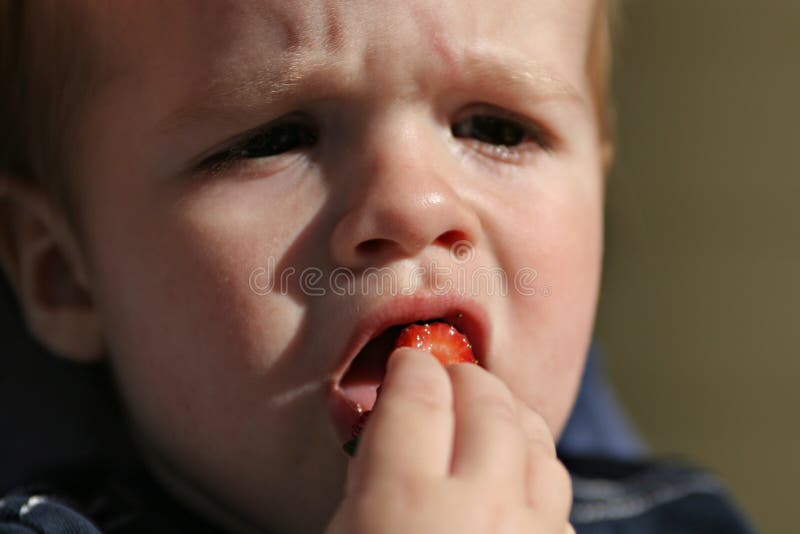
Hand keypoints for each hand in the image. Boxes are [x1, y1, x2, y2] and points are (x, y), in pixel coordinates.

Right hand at [325, 348, 574, 533]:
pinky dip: (533, 475)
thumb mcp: (341, 530)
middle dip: (462, 377)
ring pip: (537, 440)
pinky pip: (557, 494)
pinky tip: (509, 486)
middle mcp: (479, 508)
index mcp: (404, 500)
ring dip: (508, 420)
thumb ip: (366, 472)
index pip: (417, 392)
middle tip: (442, 380)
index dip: (411, 364)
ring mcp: (530, 533)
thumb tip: (387, 423)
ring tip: (482, 424)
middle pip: (485, 401)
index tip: (406, 361)